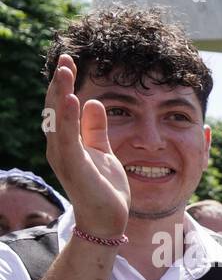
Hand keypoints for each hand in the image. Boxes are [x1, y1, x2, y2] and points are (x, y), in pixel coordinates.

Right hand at [44, 55, 128, 237]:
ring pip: (58, 119)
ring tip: (65, 71)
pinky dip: (69, 118)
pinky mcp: (73, 167)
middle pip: (56, 109)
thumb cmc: (104, 188)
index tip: (70, 62)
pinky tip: (73, 100)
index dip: (65, 84)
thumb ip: (95, 129)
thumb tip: (91, 102)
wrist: (108, 219)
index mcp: (66, 142)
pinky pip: (69, 138)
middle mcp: (59, 146)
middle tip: (66, 59)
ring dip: (61, 93)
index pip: (62, 107)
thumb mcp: (102, 151)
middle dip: (60, 83)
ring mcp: (64, 156)